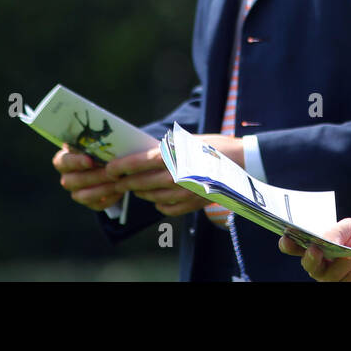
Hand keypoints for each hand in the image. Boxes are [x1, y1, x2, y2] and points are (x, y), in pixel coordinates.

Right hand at [52, 147, 122, 211]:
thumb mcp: (100, 144)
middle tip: (112, 173)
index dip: (75, 162)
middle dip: (95, 177)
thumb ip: (97, 145)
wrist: (116, 163)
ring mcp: (77, 192)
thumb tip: (106, 145)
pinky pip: (97, 205)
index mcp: (65, 160)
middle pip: (72, 181)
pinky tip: (120, 190)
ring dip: (103, 189)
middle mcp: (68, 178)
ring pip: (84, 196)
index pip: (62, 162)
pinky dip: (109, 198)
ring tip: (118, 182)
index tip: (90, 161)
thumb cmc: (105, 148)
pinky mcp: (90, 203)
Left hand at [101, 136, 244, 217]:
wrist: (241, 162)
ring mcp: (183, 194)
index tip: (110, 168)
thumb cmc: (212, 147)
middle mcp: (176, 177)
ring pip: (151, 197)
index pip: (137, 163)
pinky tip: (157, 198)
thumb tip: (141, 154)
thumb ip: (164, 149)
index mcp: (173, 157)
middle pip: (141, 183)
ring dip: (141, 192)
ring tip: (137, 187)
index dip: (120, 166)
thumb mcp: (186, 141)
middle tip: (117, 180)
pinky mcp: (191, 205)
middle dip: (126, 182)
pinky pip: (166, 208)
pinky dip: (158, 204)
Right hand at [278, 218, 350, 281]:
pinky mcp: (348, 285)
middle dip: (312, 258)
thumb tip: (324, 242)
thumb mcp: (349, 227)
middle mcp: (320, 264)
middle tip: (318, 248)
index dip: (288, 244)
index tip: (287, 238)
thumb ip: (335, 232)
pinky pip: (350, 279)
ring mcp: (332, 278)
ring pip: (332, 274)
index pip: (295, 248)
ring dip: (350, 258)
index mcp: (315, 246)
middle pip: (310, 266)